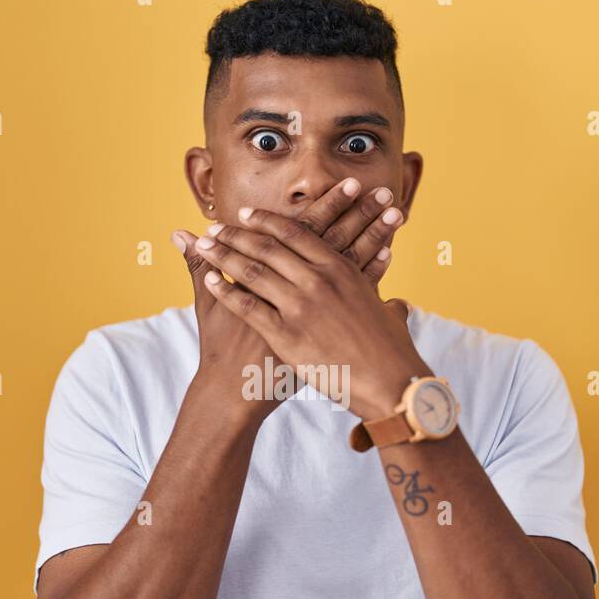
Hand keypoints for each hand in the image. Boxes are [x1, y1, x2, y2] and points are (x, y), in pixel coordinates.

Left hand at [191, 207, 427, 420]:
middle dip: (236, 233)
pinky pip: (246, 307)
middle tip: (214, 225)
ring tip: (204, 244)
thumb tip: (395, 302)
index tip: (246, 213)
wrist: (390, 385)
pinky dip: (224, 291)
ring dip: (223, 254)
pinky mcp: (287, 336)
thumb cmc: (392, 353)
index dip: (266, 221)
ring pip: (251, 271)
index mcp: (340, 270)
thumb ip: (383, 302)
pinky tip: (208, 281)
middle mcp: (317, 281)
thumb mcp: (388, 316)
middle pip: (267, 247)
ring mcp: (300, 307)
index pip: (295, 234)